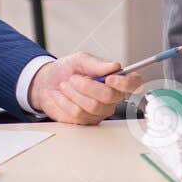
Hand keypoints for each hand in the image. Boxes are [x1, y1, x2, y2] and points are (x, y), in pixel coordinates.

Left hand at [28, 52, 142, 125]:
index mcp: (115, 80)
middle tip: (73, 78)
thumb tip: (115, 66)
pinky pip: (77, 114)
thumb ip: (97, 63)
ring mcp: (99, 112)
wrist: (48, 83)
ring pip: (91, 106)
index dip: (125, 83)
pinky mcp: (85, 122)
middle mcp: (111, 98)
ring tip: (65, 85)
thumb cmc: (67, 70)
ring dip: (72, 93)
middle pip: (109, 97)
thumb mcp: (80, 59)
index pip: (134, 83)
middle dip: (87, 86)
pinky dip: (64, 102)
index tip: (109, 78)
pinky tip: (61, 96)